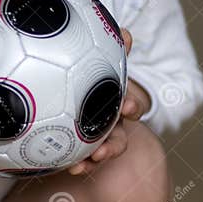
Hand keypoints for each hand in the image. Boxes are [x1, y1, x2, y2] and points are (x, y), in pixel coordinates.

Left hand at [68, 27, 149, 175]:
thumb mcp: (103, 57)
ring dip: (97, 158)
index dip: (133, 106)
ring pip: (103, 150)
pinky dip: (80, 164)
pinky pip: (83, 158)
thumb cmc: (91, 68)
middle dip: (114, 143)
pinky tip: (69, 167)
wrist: (70, 80)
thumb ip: (114, 47)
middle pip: (119, 135)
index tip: (128, 108)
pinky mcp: (82, 146)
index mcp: (118, 99)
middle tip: (103, 149)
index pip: (132, 104)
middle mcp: (111, 120)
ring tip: (86, 163)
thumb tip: (126, 34)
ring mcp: (98, 135)